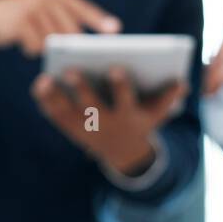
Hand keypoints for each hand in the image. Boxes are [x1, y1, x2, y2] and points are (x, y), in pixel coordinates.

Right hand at [0, 0, 120, 56]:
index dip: (99, 20)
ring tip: (35, 41)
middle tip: (75, 57)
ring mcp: (33, 10)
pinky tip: (24, 43)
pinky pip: (36, 46)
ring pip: (54, 41)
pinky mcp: (20, 23)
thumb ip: (62, 22)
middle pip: (71, 30)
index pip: (83, 8)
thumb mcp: (42, 12)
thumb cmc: (21, 19)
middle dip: (74, 46)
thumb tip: (81, 46)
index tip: (115, 31)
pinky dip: (32, 50)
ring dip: (48, 48)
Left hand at [31, 66, 187, 174]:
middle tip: (71, 71)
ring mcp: (86, 129)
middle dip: (82, 90)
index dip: (121, 85)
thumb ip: (168, 97)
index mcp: (128, 116)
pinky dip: (46, 103)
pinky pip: (56, 116)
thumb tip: (182, 82)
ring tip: (44, 79)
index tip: (117, 67)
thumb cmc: (141, 121)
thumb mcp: (158, 113)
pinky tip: (40, 86)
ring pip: (68, 113)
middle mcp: (105, 124)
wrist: (124, 153)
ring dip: (55, 97)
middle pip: (92, 107)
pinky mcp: (71, 129)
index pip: (125, 99)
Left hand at [203, 34, 222, 97]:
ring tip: (210, 92)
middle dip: (211, 71)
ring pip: (217, 65)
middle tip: (209, 86)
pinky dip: (213, 84)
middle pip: (218, 55)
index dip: (219, 57)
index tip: (216, 71)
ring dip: (210, 80)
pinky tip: (213, 94)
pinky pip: (220, 74)